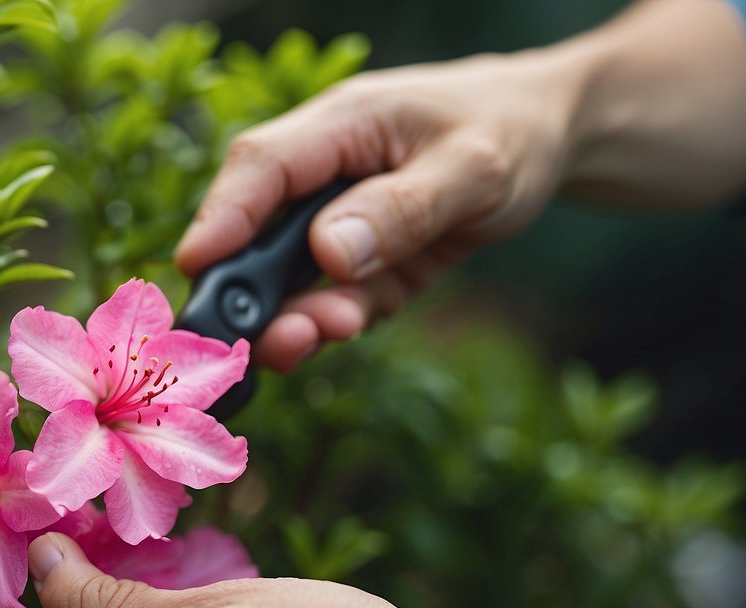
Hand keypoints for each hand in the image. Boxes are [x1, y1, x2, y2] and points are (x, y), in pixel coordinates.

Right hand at [175, 51, 579, 371]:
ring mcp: (342, 226)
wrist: (550, 142)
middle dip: (257, 294)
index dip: (222, 217)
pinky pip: (340, 302)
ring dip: (303, 317)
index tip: (195, 266)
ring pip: (297, 282)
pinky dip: (344, 321)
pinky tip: (358, 321)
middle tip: (265, 342)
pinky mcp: (365, 265)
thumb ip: (401, 209)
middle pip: (263, 236)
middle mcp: (327, 179)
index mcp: (342, 127)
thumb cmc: (511, 131)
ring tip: (331, 332)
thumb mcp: (474, 167)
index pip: (263, 167)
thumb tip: (327, 254)